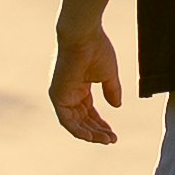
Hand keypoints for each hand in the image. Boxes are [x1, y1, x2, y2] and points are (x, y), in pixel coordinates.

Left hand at [50, 21, 127, 145]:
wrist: (83, 35)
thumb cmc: (96, 48)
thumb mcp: (108, 74)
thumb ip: (111, 90)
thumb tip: (117, 106)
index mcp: (78, 86)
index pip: (88, 111)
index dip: (101, 123)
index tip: (113, 133)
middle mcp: (68, 92)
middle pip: (82, 119)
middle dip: (98, 131)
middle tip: (112, 139)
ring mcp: (62, 95)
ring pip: (75, 123)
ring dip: (90, 134)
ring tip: (107, 140)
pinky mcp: (58, 96)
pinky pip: (67, 120)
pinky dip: (79, 130)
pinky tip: (92, 137)